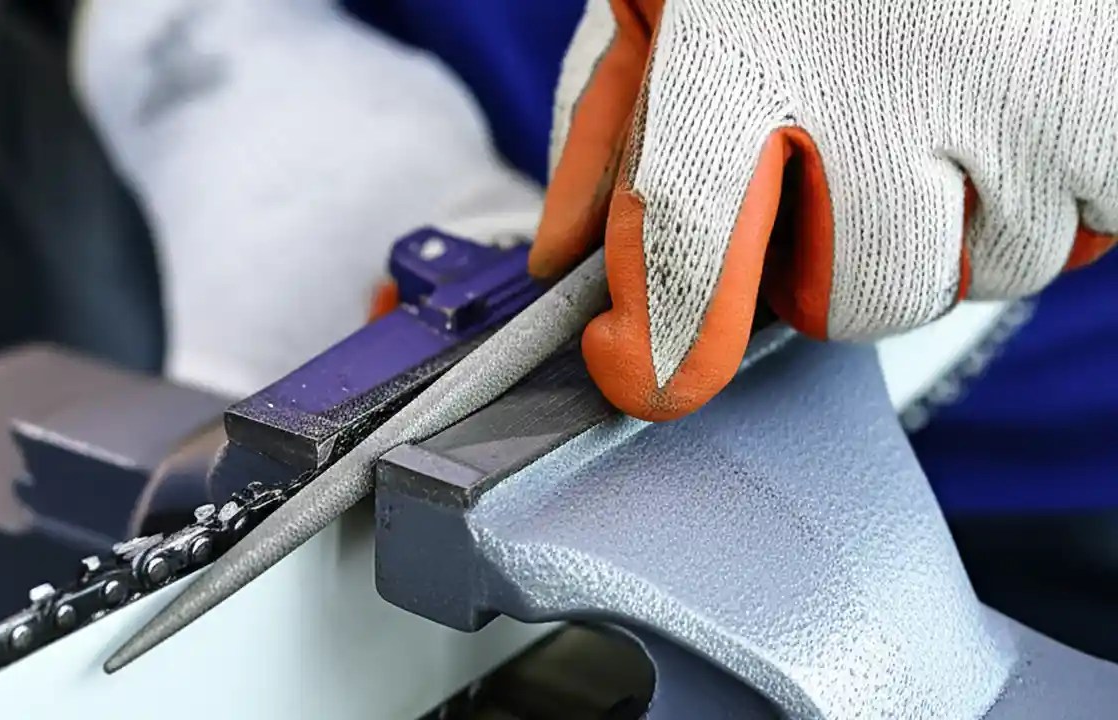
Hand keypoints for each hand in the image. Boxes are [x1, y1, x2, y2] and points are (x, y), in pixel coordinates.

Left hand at [532, 0, 1116, 420]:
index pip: (686, 256)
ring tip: (945, 105)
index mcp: (738, 44)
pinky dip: (1067, 189)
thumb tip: (569, 254)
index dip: (658, 346)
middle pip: (860, 299)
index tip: (637, 366)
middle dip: (847, 271)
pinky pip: (1100, 224)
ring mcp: (1015, 83)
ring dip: (963, 220)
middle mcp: (879, 73)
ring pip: (994, 271)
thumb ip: (615, 125)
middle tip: (845, 186)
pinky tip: (1020, 106)